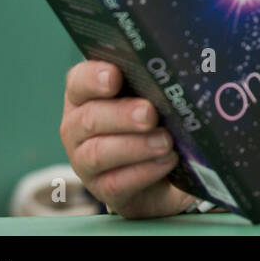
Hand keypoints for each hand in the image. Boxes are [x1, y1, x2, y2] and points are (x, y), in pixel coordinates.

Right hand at [60, 61, 194, 218]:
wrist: (160, 174)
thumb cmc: (156, 123)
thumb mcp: (155, 98)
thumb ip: (157, 84)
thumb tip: (181, 71)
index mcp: (87, 96)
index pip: (78, 81)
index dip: (93, 77)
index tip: (114, 77)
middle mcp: (78, 127)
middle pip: (90, 118)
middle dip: (122, 115)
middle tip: (149, 114)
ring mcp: (85, 161)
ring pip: (98, 153)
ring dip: (135, 146)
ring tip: (165, 141)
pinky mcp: (102, 189)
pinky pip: (116, 183)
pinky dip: (144, 171)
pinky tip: (167, 161)